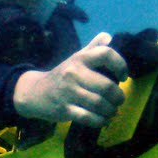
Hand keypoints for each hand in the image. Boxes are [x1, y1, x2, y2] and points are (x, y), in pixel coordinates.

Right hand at [12, 33, 128, 127]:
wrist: (35, 92)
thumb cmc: (62, 75)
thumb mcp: (75, 58)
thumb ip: (93, 48)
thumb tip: (109, 37)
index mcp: (80, 58)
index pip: (106, 54)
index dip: (120, 65)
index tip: (123, 76)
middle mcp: (74, 73)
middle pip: (107, 86)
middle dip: (118, 97)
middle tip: (119, 100)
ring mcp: (69, 92)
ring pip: (99, 104)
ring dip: (111, 110)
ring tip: (113, 111)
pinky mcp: (65, 109)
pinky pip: (88, 117)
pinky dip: (101, 121)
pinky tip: (104, 120)